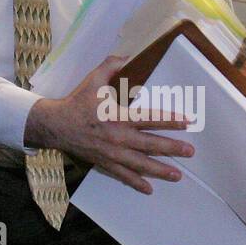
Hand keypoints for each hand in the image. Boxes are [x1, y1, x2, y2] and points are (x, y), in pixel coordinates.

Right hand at [24, 54, 195, 194]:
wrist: (55, 125)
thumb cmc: (77, 102)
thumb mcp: (93, 80)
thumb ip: (112, 66)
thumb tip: (129, 55)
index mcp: (118, 116)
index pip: (149, 118)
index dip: (169, 120)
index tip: (187, 121)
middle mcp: (118, 137)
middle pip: (150, 144)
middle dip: (172, 148)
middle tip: (190, 152)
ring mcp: (111, 153)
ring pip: (140, 164)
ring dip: (160, 170)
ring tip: (177, 175)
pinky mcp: (104, 162)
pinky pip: (123, 175)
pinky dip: (136, 183)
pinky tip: (149, 189)